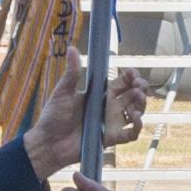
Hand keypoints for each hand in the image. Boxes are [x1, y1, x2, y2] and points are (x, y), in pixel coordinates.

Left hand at [21, 52, 150, 179]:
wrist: (48, 142)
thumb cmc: (54, 117)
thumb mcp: (63, 92)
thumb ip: (72, 72)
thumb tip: (72, 48)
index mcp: (100, 94)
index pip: (122, 82)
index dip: (130, 77)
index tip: (132, 73)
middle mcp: (110, 108)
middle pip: (133, 95)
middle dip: (140, 88)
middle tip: (138, 85)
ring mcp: (112, 123)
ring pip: (136, 112)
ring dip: (142, 104)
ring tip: (138, 97)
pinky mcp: (111, 138)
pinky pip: (131, 134)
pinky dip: (137, 126)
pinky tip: (134, 117)